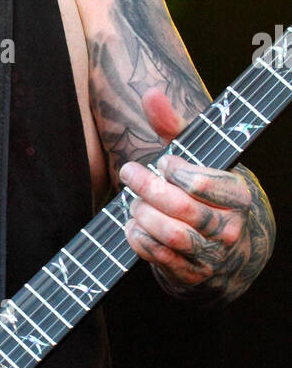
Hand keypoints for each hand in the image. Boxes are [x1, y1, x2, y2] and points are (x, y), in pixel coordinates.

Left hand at [117, 88, 271, 299]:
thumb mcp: (195, 158)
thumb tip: (151, 93)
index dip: (173, 170)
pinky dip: (139, 239)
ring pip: (171, 234)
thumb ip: (172, 127)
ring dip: (143, 216)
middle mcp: (228, 227)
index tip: (162, 163)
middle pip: (182, 208)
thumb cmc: (203, 192)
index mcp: (237, 195)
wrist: (224, 249)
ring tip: (132, 203)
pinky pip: (159, 258)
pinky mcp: (191, 274)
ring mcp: (211, 254)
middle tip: (129, 174)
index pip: (201, 182)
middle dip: (148, 189)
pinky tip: (133, 226)